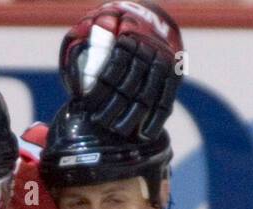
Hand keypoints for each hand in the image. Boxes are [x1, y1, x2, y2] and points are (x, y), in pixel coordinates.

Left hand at [60, 2, 182, 141]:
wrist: (157, 29)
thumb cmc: (124, 42)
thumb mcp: (108, 40)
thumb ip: (96, 59)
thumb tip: (78, 89)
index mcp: (126, 42)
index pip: (109, 73)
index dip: (98, 92)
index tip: (86, 106)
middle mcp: (146, 52)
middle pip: (127, 88)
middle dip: (112, 109)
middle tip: (99, 123)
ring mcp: (162, 65)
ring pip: (145, 98)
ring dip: (130, 118)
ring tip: (117, 131)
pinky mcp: (174, 77)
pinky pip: (165, 103)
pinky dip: (155, 122)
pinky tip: (144, 135)